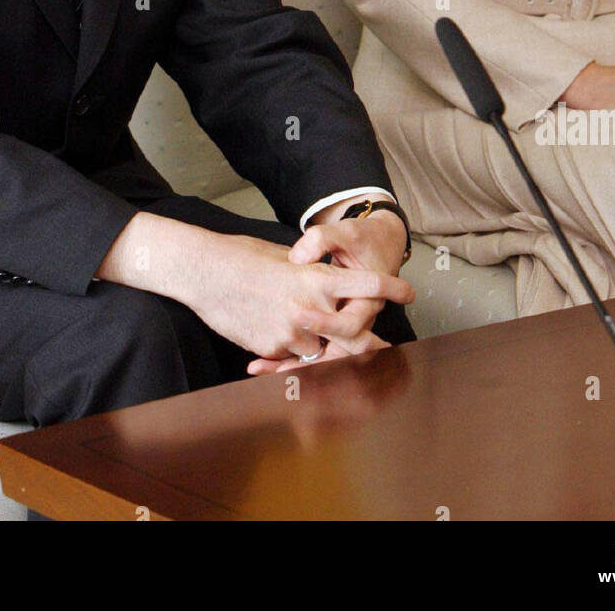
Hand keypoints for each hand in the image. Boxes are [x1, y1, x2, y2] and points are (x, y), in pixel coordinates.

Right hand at [178, 232, 413, 368]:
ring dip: (323, 347)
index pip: (367, 283)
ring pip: (322, 350)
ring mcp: (291, 331)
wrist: (205, 272)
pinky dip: (292, 351)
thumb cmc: (245, 257)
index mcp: (318, 278)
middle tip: (388, 349)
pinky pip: (292, 356)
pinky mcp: (272, 347)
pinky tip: (281, 336)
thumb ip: (313, 273)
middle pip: (356, 335)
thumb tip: (330, 280)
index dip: (392, 288)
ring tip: (321, 344)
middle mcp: (311, 306)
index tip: (408, 292)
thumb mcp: (286, 257)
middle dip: (373, 345)